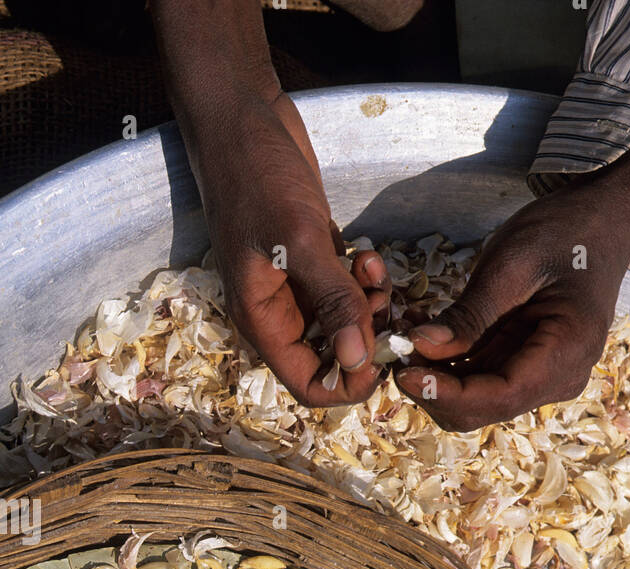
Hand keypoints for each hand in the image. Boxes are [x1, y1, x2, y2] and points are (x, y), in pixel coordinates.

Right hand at [192, 86, 390, 406]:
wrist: (240, 116)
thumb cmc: (255, 174)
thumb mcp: (297, 238)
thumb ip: (331, 300)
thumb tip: (357, 360)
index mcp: (263, 320)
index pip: (307, 385)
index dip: (346, 385)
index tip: (380, 358)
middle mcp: (279, 312)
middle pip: (332, 357)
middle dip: (365, 339)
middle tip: (384, 306)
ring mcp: (297, 286)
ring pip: (346, 324)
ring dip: (370, 307)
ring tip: (371, 270)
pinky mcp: (314, 260)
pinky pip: (348, 292)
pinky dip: (365, 281)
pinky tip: (366, 254)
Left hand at [396, 183, 628, 431]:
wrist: (603, 219)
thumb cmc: (566, 231)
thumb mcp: (512, 265)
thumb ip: (469, 314)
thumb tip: (420, 348)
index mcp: (566, 354)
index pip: (499, 397)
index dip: (447, 393)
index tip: (404, 372)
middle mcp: (557, 378)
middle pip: (484, 409)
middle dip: (434, 389)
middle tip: (394, 352)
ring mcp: (542, 375)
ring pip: (476, 399)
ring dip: (435, 376)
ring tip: (404, 335)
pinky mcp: (526, 364)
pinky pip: (480, 377)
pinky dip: (448, 362)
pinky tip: (423, 332)